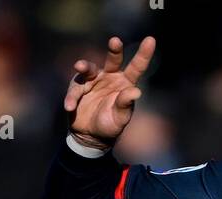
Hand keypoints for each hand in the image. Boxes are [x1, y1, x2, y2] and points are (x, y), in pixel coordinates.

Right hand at [64, 34, 155, 149]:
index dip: (143, 54)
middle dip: (114, 50)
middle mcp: (110, 77)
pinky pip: (75, 90)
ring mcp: (93, 80)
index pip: (136, 68)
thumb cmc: (110, 125)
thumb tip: (136, 91)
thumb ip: (125, 104)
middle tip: (115, 41)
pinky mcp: (79, 87)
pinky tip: (70, 107)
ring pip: (89, 69)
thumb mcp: (120, 118)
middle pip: (113, 60)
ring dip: (84, 67)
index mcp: (125, 84)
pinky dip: (72, 98)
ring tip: (79, 67)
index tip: (151, 40)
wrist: (91, 135)